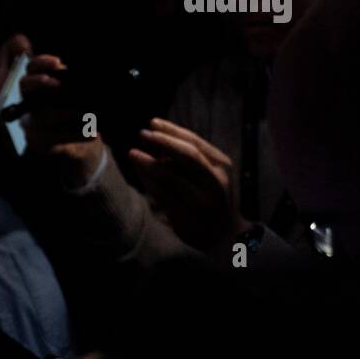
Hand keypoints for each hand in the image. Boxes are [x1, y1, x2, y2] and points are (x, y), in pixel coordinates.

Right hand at [19, 54, 104, 188]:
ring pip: (42, 116)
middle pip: (25, 85)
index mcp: (40, 83)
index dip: (41, 63)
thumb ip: (78, 85)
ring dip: (66, 113)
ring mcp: (31, 121)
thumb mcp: (78, 96)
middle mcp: (30, 99)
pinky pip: (53, 137)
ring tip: (87, 114)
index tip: (58, 62)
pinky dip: (76, 135)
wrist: (77, 142)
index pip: (32, 67)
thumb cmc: (78, 111)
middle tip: (58, 85)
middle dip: (39, 82)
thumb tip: (89, 78)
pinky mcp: (38, 140)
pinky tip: (92, 133)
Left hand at [128, 118, 245, 249]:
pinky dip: (148, 181)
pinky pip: (161, 194)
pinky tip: (139, 172)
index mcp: (222, 166)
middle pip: (186, 155)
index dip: (172, 131)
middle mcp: (215, 182)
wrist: (226, 235)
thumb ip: (195, 157)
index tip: (152, 123)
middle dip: (162, 142)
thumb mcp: (214, 174)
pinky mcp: (186, 215)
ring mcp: (201, 200)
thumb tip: (160, 137)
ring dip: (148, 162)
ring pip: (170, 175)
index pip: (195, 142)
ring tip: (133, 153)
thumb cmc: (215, 197)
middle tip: (142, 134)